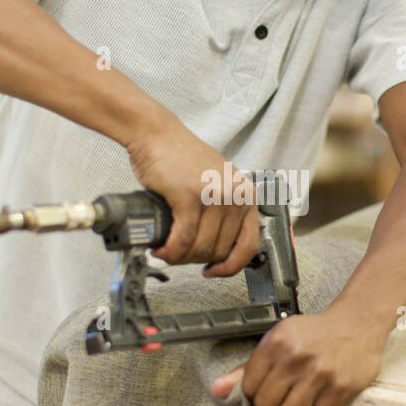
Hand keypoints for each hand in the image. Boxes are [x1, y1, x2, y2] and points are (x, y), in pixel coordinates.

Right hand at [126, 108, 259, 275]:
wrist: (156, 134)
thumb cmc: (179, 157)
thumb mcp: (215, 183)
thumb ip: (223, 210)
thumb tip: (216, 247)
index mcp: (245, 193)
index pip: (249, 244)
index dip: (231, 266)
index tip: (215, 270)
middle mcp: (235, 194)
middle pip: (221, 249)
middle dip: (196, 260)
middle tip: (179, 257)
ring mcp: (214, 195)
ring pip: (201, 247)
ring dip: (180, 257)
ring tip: (166, 253)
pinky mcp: (190, 197)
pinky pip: (183, 238)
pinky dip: (171, 250)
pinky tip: (161, 249)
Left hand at [210, 309, 383, 405]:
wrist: (356, 323)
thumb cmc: (313, 334)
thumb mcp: (277, 341)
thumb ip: (246, 369)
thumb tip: (217, 391)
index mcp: (275, 343)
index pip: (249, 388)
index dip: (258, 391)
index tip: (270, 385)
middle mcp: (295, 357)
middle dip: (275, 403)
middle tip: (287, 393)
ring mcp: (320, 373)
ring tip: (304, 397)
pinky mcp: (341, 387)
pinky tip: (322, 398)